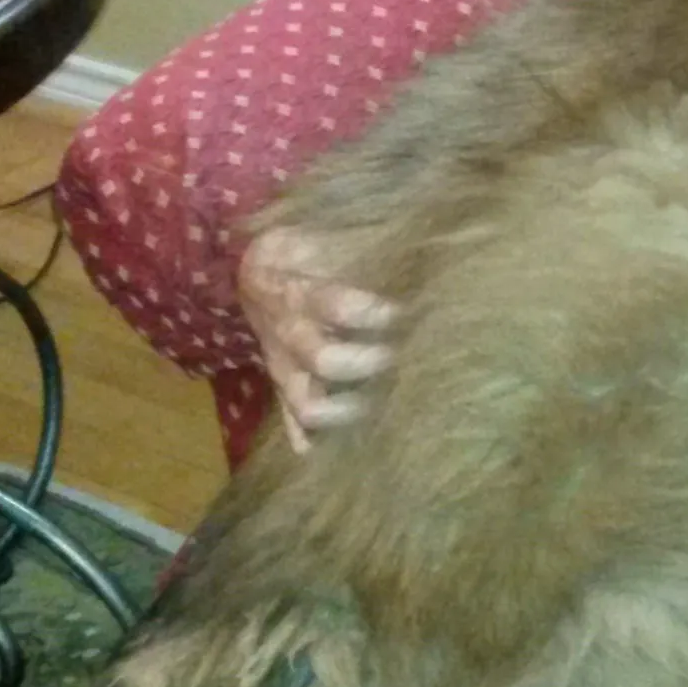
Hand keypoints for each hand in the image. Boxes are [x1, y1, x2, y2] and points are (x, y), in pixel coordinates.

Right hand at [236, 226, 400, 452]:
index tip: (410, 311)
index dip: (375, 312)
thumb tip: (429, 232)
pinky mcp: (284, 387)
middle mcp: (289, 334)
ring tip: (385, 408)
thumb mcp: (332, 232)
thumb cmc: (312, 246)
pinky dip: (315, 442)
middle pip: (325, 360)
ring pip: (308, 404)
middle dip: (370, 363)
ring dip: (349, 412)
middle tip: (406, 358)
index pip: (337, 304)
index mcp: (300, 290)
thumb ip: (372, 239)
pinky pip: (293, 424)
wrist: (258, 268)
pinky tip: (343, 455)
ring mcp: (283, 367)